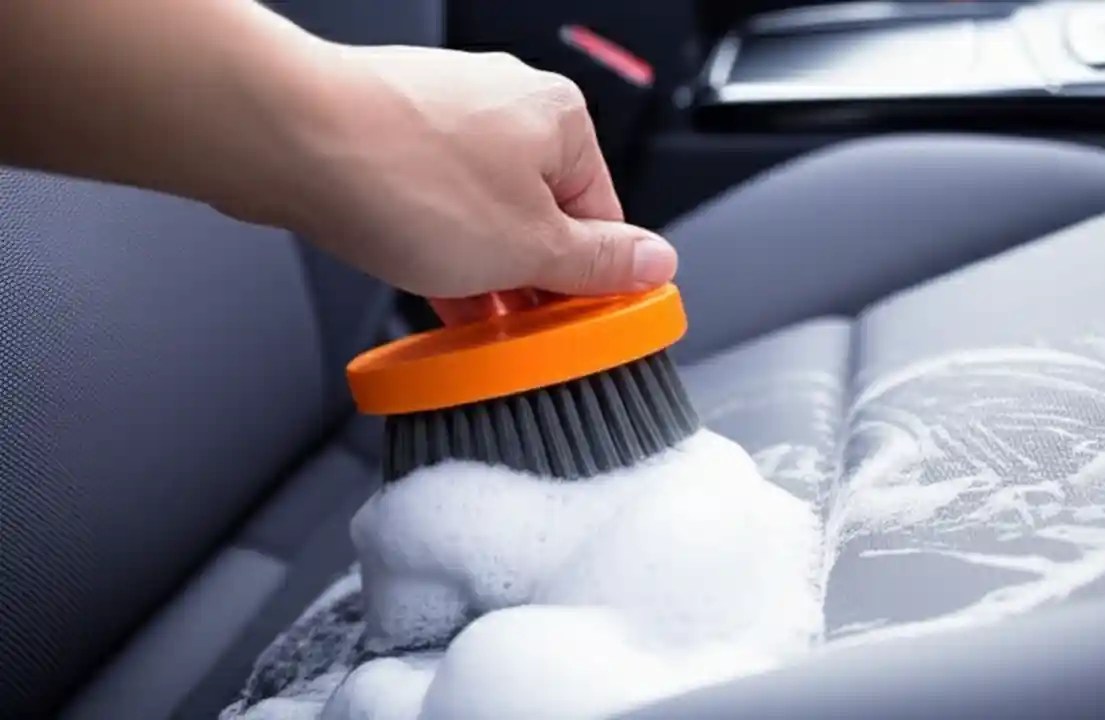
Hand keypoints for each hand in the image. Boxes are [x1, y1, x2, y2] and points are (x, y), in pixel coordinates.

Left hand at [280, 45, 677, 322]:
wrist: (284, 137)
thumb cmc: (402, 173)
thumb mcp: (527, 247)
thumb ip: (599, 263)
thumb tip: (656, 264)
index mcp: (561, 120)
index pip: (605, 218)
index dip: (592, 282)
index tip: (580, 327)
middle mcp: (508, 106)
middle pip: (544, 215)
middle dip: (531, 281)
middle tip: (519, 333)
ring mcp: (446, 117)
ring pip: (486, 211)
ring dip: (483, 271)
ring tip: (468, 319)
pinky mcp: (394, 133)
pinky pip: (437, 201)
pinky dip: (440, 246)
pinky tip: (429, 288)